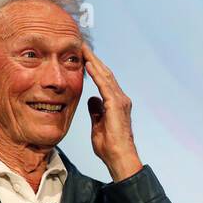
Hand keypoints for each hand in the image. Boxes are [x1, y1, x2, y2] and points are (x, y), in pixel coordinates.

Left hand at [83, 49, 142, 181]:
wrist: (119, 157)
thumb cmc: (109, 146)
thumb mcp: (97, 124)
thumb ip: (95, 111)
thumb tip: (91, 99)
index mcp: (115, 103)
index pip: (104, 80)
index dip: (94, 67)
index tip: (83, 56)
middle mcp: (120, 98)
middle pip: (106, 73)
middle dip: (93, 59)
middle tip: (82, 46)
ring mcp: (120, 100)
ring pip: (106, 75)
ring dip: (94, 61)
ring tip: (83, 49)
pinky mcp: (117, 105)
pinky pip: (105, 85)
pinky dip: (96, 73)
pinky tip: (88, 64)